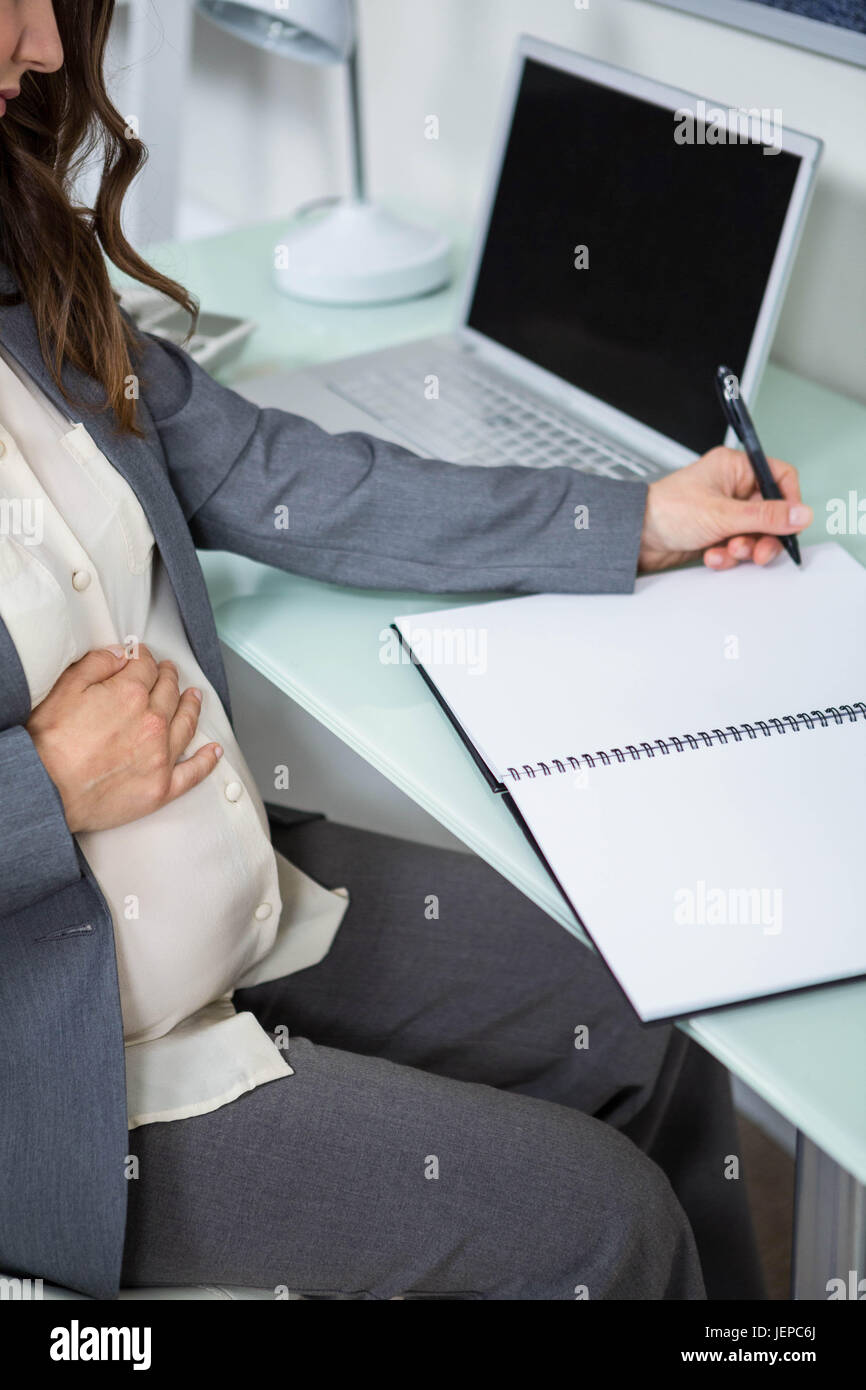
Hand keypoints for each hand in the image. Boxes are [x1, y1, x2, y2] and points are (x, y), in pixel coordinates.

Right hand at [27, 645, 222, 833]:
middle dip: (169, 678)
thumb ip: (96, 665)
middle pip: (169, 692)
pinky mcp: (162, 787)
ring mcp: (161, 756)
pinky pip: (194, 772)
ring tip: (195, 697)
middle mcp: (153, 723)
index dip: (143, 658)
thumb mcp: (65, 689)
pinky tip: (214, 751)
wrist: (46, 791)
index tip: (141, 657)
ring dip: (192, 707)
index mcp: (131, 695)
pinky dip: (207, 760)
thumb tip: (120, 654)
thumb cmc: (50, 745)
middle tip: (168, 673)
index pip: (146, 667)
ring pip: (186, 724)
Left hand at [638, 447, 812, 573]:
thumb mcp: (722, 514)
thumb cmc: (664, 511)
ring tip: (728, 551)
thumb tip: (800, 514)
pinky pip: (737, 545)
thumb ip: (766, 517)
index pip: (779, 478)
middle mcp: (731, 487)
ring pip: (754, 533)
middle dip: (763, 535)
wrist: (633, 538)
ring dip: (744, 547)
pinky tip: (713, 556)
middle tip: (756, 551)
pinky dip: (728, 555)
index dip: (789, 502)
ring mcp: (723, 511)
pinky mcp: (715, 532)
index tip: (789, 524)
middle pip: (769, 513)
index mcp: (734, 468)